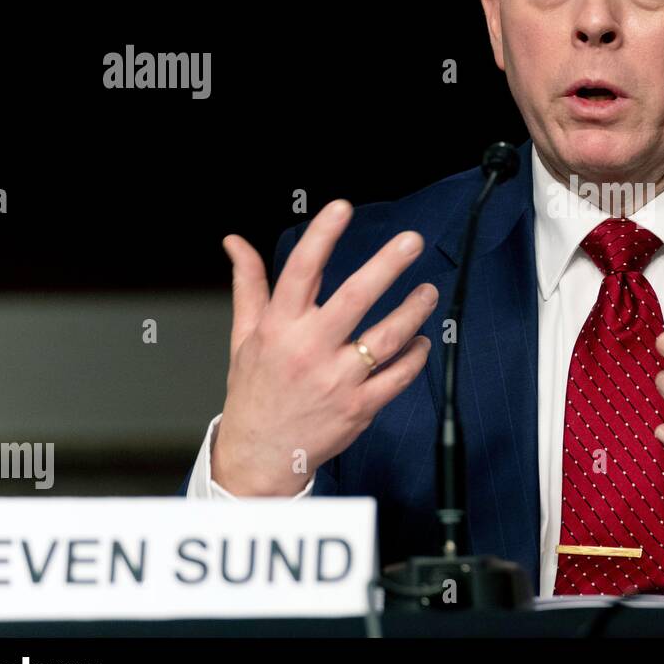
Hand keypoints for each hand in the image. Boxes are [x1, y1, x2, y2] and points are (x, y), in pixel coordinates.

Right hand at [212, 199, 436, 495]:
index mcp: (279, 328)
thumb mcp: (244, 336)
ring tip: (428, 291)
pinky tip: (421, 339)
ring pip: (387, 337)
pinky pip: (398, 375)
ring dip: (413, 311)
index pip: (300, 271)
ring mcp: (337, 380)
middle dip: (386, 266)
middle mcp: (309, 350)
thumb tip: (236, 243)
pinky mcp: (360, 407)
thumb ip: (249, 285)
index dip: (321, 237)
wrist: (259, 455)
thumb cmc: (255, 392)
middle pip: (354, 298)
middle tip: (411, 241)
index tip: (341, 208)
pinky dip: (415, 355)